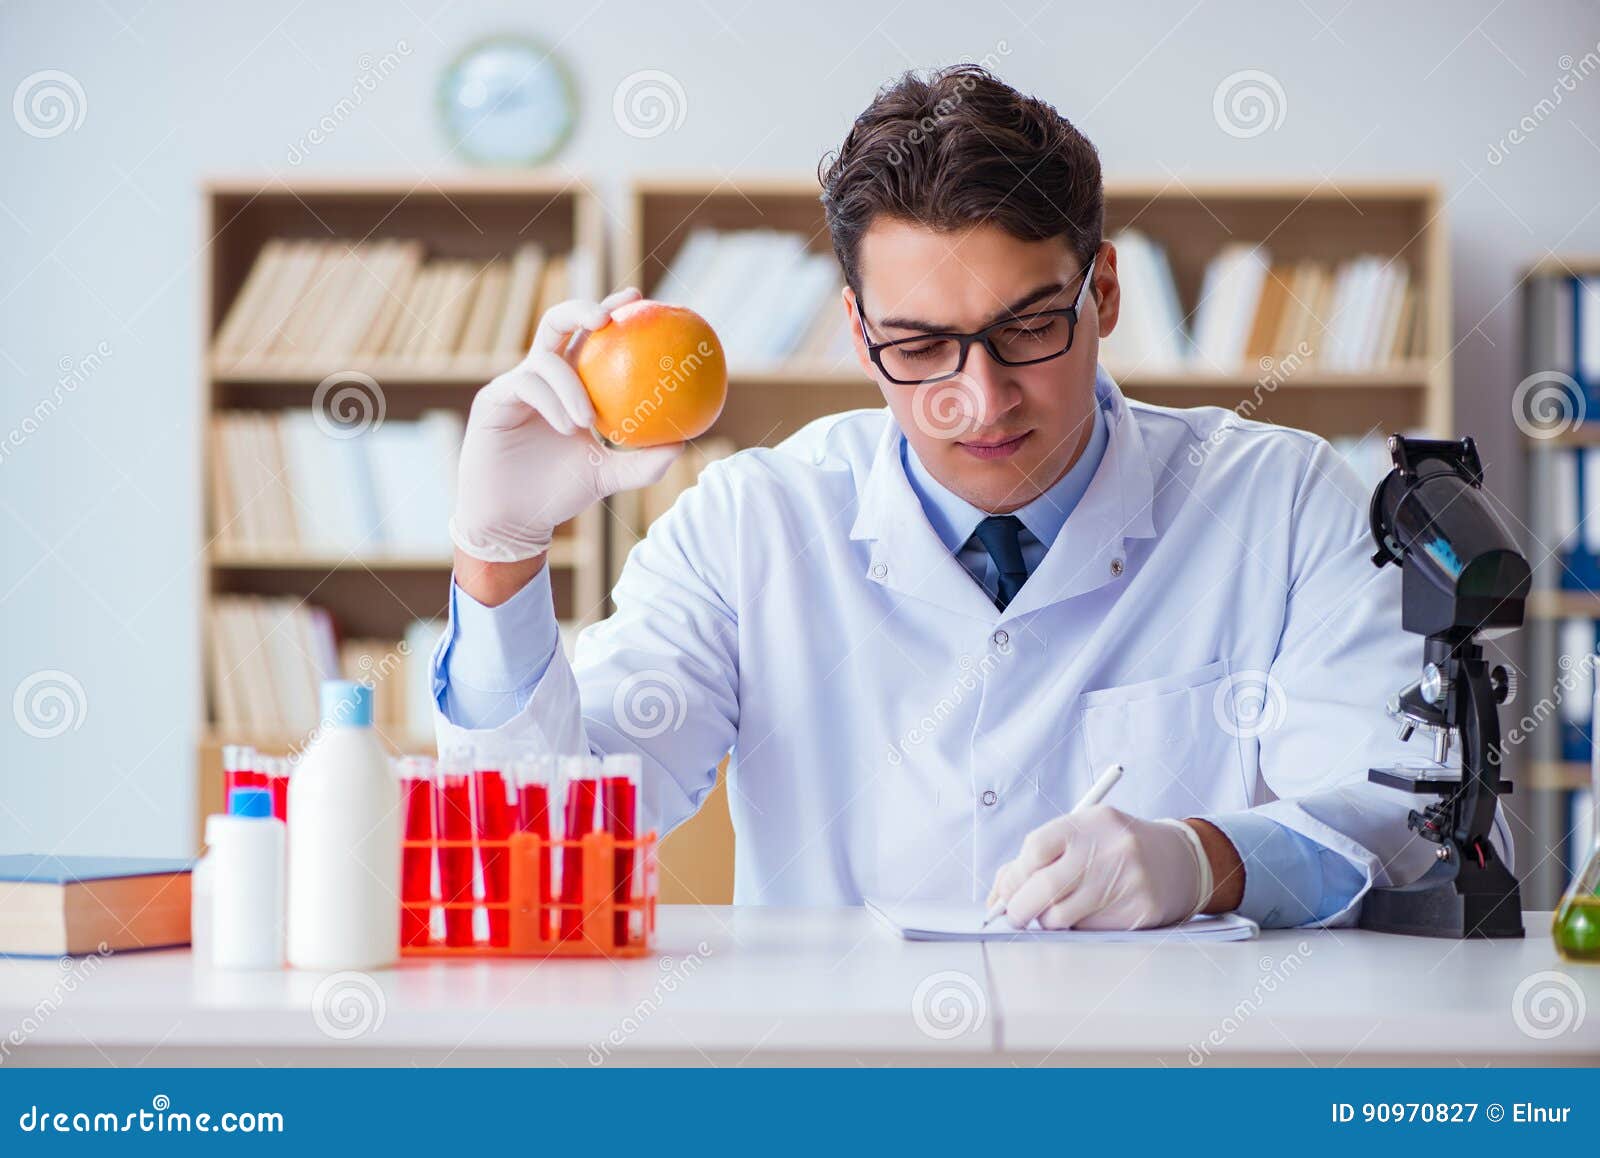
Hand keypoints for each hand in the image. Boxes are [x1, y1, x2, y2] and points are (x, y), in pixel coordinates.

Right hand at [450, 287, 681, 563]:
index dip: (611, 309)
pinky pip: (526, 385)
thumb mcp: (609, 476)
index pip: (590, 336)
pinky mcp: (493, 399)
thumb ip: (643, 462)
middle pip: (558, 322)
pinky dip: (552, 403)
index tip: (639, 298)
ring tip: (587, 421)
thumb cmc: (560, 493)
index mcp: (570, 382)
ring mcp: (515, 385)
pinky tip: (569, 427)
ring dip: (571, 385)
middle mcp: (542, 374)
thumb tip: (683, 444)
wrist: (515, 518)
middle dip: (582, 309)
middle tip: (607, 318)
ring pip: (544, 360)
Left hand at [986, 805, 1210, 929]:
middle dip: (1019, 909)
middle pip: (1043, 888)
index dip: (1013, 877)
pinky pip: (1087, 931)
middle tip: (1016, 916)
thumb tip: (996, 898)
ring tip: (1059, 911)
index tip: (1005, 893)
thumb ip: (1036, 859)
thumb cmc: (1114, 848)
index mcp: (1091, 822)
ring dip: (1049, 921)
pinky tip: (1092, 913)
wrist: (1179, 861)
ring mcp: (1127, 881)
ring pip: (1061, 917)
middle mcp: (1110, 849)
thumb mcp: (1081, 836)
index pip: (1035, 849)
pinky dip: (1078, 928)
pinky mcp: (1139, 912)